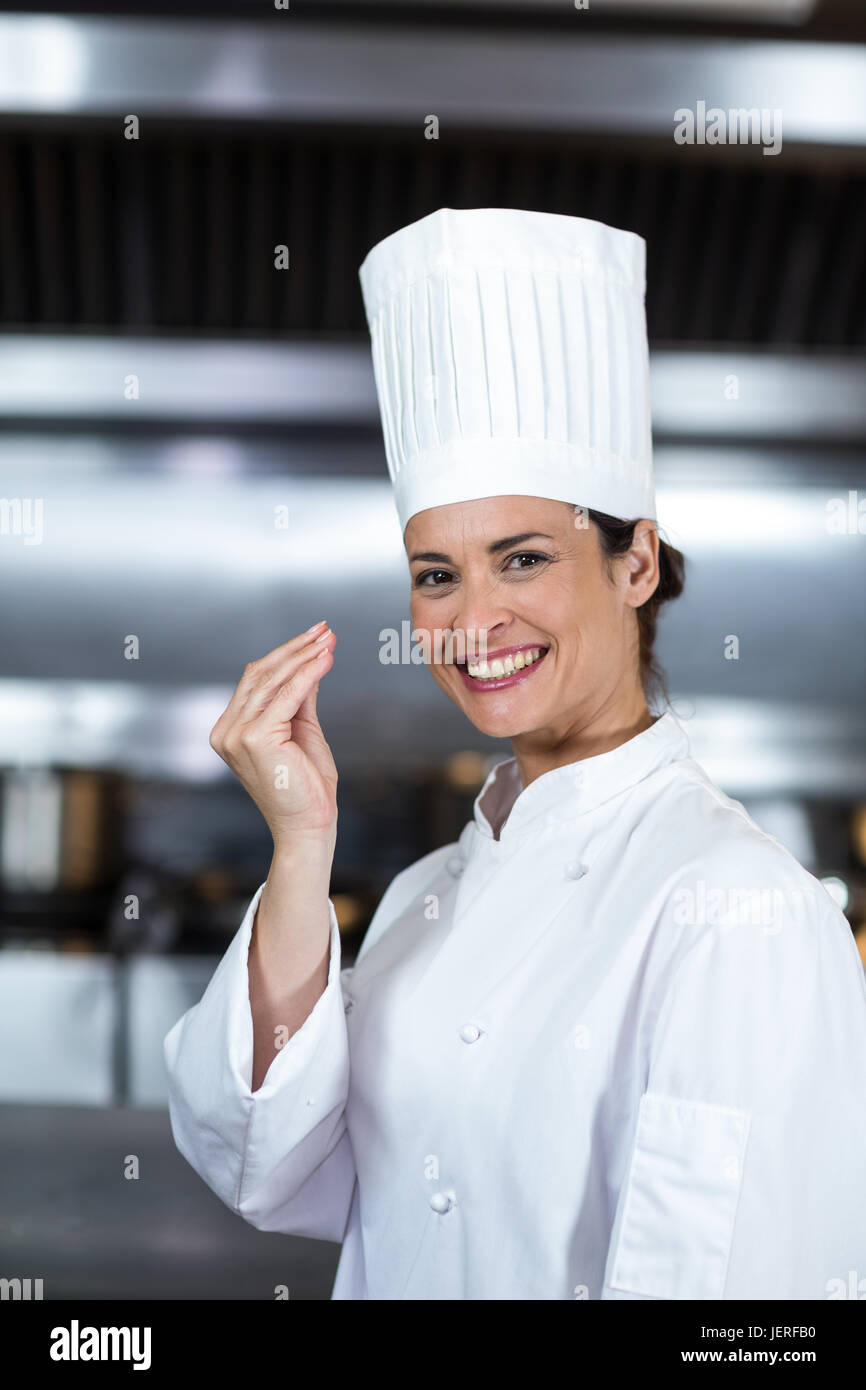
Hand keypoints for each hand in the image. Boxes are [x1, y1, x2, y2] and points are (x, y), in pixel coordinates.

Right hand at [209, 621, 337, 849]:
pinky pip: (287, 696)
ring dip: (304, 656)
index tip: (315, 635)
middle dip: (296, 649)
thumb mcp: (301, 729)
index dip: (286, 654)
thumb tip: (310, 661)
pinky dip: (308, 673)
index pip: (255, 679)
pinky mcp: (254, 738)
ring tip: (329, 639)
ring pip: (273, 681)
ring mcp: (236, 735)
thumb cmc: (306, 784)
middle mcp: (226, 731)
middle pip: (261, 674)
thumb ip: (299, 696)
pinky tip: (326, 659)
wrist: (309, 825)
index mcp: (229, 729)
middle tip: (325, 629)